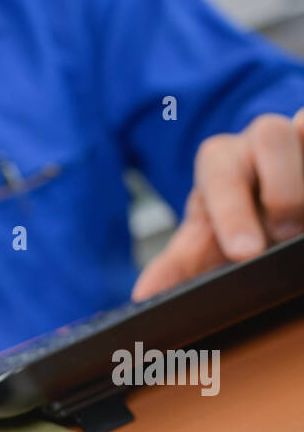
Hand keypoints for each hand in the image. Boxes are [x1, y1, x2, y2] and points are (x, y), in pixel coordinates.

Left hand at [132, 108, 303, 300]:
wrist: (272, 200)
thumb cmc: (235, 219)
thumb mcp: (206, 241)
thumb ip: (177, 265)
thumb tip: (144, 296)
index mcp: (221, 160)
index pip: (222, 176)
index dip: (233, 214)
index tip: (244, 253)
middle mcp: (261, 139)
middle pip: (270, 135)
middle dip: (281, 190)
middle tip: (284, 234)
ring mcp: (300, 139)